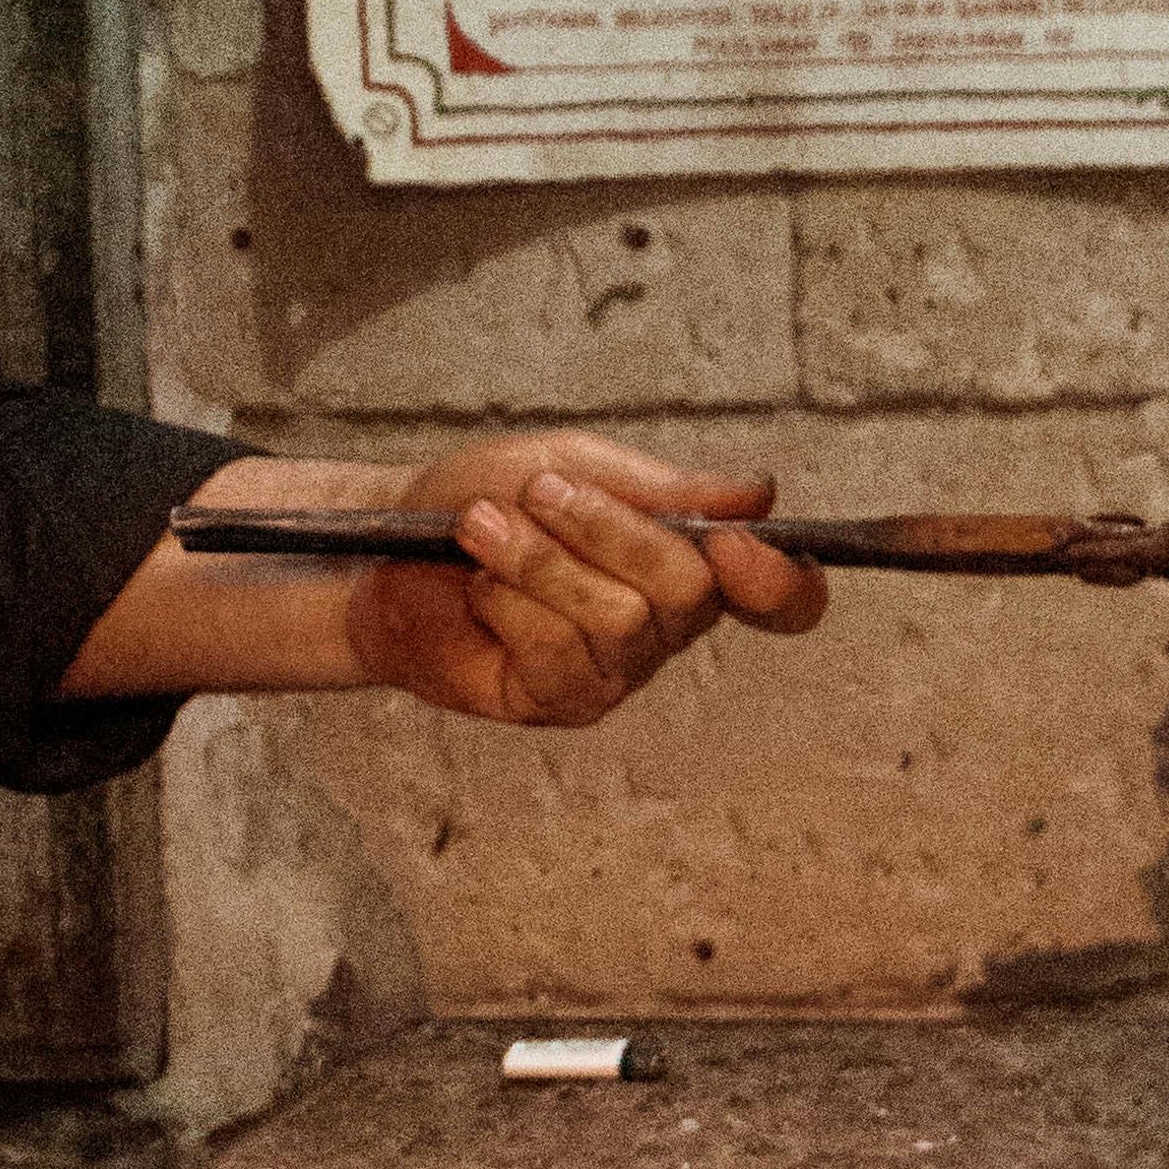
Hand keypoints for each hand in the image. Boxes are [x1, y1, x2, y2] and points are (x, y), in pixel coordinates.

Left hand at [348, 427, 826, 733]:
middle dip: (607, 530)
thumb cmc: (485, 500)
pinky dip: (508, 601)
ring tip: (480, 527)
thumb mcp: (573, 465)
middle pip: (687, 591)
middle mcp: (666, 627)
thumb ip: (663, 487)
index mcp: (690, 563)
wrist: (385, 548)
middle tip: (537, 492)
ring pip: (616, 619)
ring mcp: (614, 672)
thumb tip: (760, 494)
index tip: (739, 546)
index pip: (783, 600)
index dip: (782, 584)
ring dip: (539, 560)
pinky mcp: (558, 702)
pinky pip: (556, 651)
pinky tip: (477, 585)